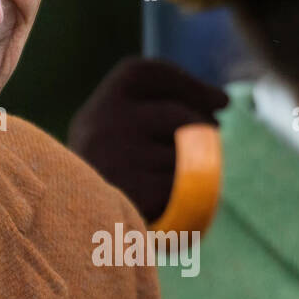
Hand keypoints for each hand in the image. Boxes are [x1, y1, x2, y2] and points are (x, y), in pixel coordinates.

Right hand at [68, 57, 228, 222]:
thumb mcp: (116, 132)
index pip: (150, 74)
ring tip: (169, 183)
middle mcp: (104, 122)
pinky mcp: (135, 191)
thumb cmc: (109, 175)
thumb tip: (222, 101)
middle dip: (204, 130)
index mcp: (99, 103)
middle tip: (211, 144)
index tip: (222, 103)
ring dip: (192, 169)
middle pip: (179, 115)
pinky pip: (186, 186)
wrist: (75, 224)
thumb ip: (157, 108)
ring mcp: (117, 157)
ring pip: (187, 154)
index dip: (191, 84)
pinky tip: (168, 205)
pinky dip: (187, 197)